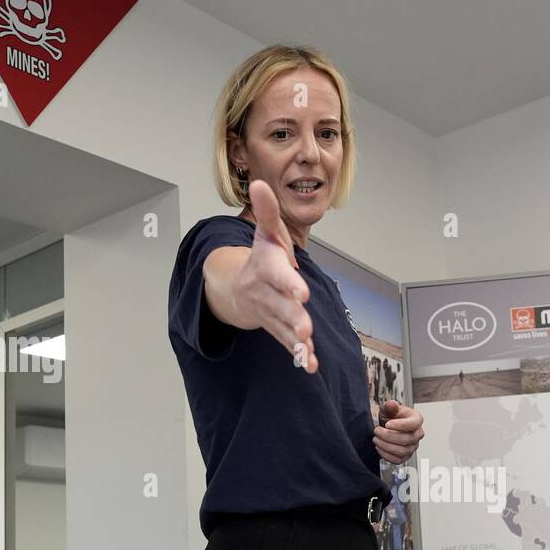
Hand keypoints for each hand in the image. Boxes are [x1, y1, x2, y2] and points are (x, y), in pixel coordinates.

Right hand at [232, 179, 316, 372]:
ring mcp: (270, 313)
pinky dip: (300, 356)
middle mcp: (266, 293)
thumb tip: (259, 183)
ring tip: (309, 352)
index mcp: (266, 268)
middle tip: (307, 329)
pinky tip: (312, 366)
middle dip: (294, 318)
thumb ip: (268, 212)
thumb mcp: (265, 233)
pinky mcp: (277, 329)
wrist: (237, 287)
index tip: (301, 292)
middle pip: (280, 307)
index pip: (276, 274)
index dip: (288, 282)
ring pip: (284, 329)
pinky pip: (287, 344)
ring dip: (297, 341)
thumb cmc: (262, 258)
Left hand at [374, 400, 423, 463]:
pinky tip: (379, 448)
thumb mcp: (388, 408)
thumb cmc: (390, 417)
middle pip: (407, 439)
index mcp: (416, 420)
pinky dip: (386, 455)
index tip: (387, 424)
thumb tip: (392, 405)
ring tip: (376, 439)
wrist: (387, 428)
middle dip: (388, 436)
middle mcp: (417, 434)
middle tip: (377, 431)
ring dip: (386, 446)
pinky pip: (398, 460)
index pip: (414, 424)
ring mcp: (413, 446)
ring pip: (403, 451)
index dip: (400, 425)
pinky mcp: (406, 456)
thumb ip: (389, 406)